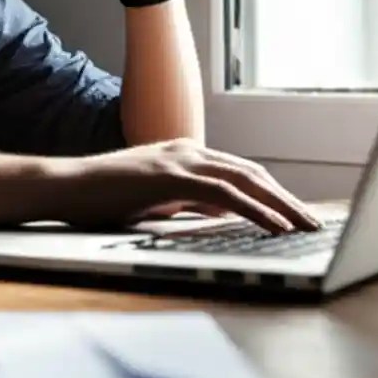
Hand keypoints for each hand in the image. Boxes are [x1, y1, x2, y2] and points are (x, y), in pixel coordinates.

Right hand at [48, 138, 321, 232]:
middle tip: (313, 223)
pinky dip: (255, 210)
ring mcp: (179, 160)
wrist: (64, 187)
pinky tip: (275, 227)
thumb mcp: (151, 199)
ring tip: (305, 227)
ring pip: (245, 181)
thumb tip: (215, 214)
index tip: (294, 214)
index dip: (271, 193)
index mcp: (183, 154)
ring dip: (281, 206)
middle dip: (286, 199)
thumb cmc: (99, 198)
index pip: (240, 172)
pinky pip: (224, 195)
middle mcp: (187, 150)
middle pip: (251, 173)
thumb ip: (183, 201)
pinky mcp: (171, 177)